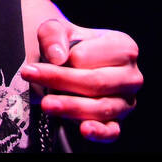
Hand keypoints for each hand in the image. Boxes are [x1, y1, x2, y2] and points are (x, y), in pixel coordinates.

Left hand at [21, 19, 142, 142]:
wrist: (65, 64)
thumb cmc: (66, 45)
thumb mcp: (55, 30)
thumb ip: (53, 35)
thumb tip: (58, 57)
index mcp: (124, 48)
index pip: (90, 57)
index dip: (67, 58)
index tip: (46, 58)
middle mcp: (130, 75)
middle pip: (96, 82)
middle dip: (62, 81)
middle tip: (31, 75)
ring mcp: (126, 101)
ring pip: (101, 108)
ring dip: (71, 107)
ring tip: (46, 103)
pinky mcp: (117, 122)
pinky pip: (112, 130)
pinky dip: (99, 132)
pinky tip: (84, 129)